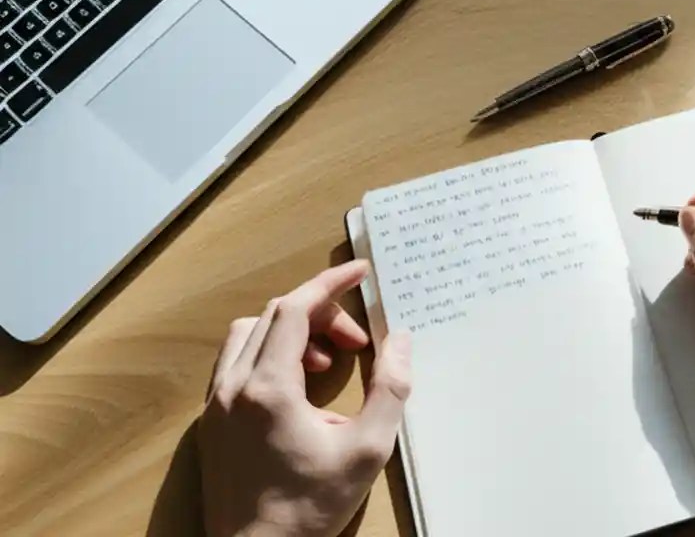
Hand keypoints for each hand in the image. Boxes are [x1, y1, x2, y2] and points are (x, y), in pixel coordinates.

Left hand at [198, 261, 411, 536]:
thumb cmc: (311, 506)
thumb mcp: (369, 449)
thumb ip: (391, 389)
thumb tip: (401, 341)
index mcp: (268, 388)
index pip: (296, 310)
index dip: (330, 283)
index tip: (360, 271)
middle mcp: (233, 387)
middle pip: (274, 316)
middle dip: (321, 314)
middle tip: (359, 342)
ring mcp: (215, 404)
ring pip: (248, 334)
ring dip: (291, 333)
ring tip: (328, 365)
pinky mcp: (210, 422)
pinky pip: (236, 363)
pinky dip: (269, 355)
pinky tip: (299, 388)